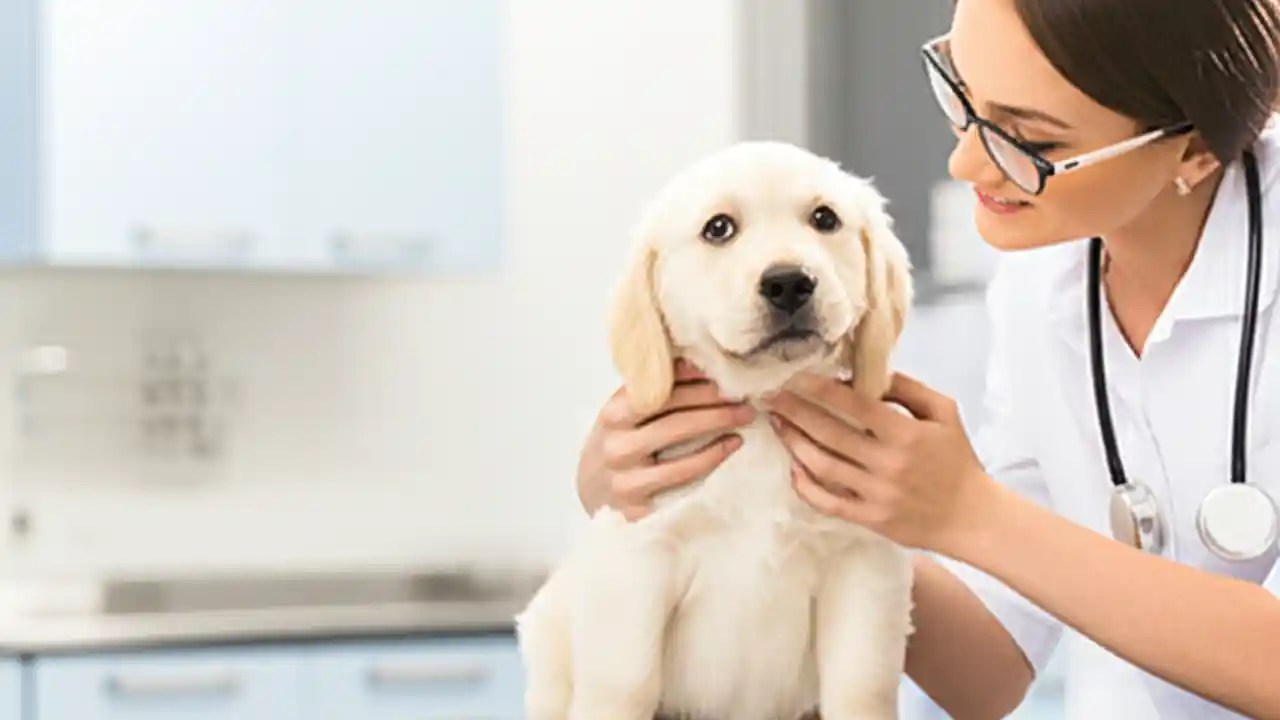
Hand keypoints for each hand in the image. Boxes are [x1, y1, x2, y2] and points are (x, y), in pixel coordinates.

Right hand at [577, 360, 754, 520]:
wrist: (593, 488)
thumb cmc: (619, 440)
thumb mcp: (625, 411)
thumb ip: (653, 389)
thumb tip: (698, 361)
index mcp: (613, 415)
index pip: (658, 392)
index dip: (693, 381)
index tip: (723, 373)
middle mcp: (617, 446)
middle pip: (674, 421)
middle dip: (715, 405)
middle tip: (745, 396)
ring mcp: (626, 479)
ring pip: (681, 453)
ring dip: (719, 430)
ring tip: (745, 417)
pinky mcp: (638, 508)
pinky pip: (683, 481)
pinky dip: (711, 460)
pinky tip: (730, 445)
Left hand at [765, 371, 993, 552]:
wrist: (972, 516)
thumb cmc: (957, 459)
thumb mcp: (944, 413)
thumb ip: (908, 389)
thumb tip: (868, 372)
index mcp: (906, 433)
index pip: (854, 405)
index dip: (820, 389)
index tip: (794, 376)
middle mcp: (888, 464)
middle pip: (829, 433)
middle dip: (795, 411)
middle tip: (771, 396)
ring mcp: (876, 494)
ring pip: (822, 466)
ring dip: (794, 442)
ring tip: (777, 424)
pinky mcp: (870, 519)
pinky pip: (828, 502)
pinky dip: (806, 486)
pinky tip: (793, 468)